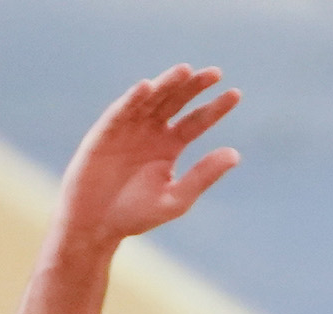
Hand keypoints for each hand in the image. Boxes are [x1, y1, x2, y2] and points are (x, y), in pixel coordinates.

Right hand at [54, 65, 240, 247]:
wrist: (96, 224)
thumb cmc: (136, 215)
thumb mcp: (176, 198)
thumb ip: (203, 175)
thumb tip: (236, 154)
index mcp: (170, 146)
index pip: (197, 120)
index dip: (215, 108)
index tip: (236, 95)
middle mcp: (151, 132)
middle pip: (176, 102)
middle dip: (194, 86)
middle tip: (215, 73)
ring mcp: (128, 128)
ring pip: (151, 99)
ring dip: (166, 84)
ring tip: (185, 71)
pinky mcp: (105, 132)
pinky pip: (121, 111)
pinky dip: (133, 99)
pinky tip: (147, 87)